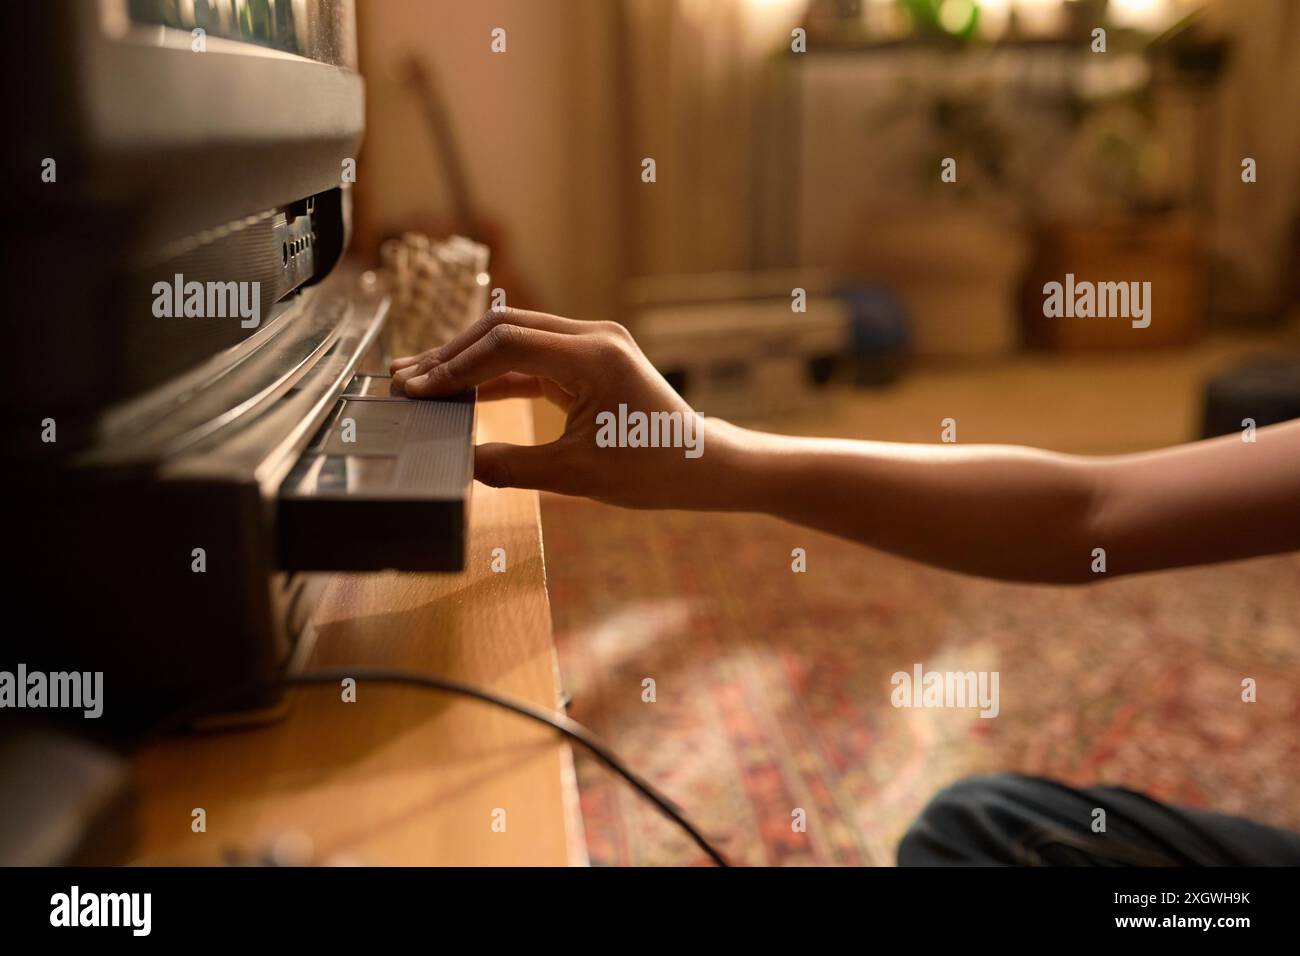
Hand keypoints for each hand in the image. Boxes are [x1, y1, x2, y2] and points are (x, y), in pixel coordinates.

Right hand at [390, 309, 740, 507]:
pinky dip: (494, 374)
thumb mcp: (575, 476)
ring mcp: (592, 344)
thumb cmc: (652, 471)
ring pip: (514, 339)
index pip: (506, 345)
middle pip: (504, 329)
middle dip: (451, 354)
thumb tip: (459, 462)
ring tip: (421, 380)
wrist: (701, 466)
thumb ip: (511, 466)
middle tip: (405, 378)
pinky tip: (459, 392)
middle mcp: (593, 337)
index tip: (416, 389)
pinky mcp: (588, 360)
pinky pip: (530, 358)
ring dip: (468, 360)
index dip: (455, 367)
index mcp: (594, 356)